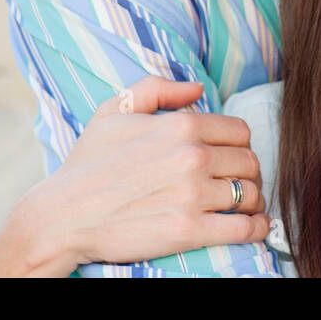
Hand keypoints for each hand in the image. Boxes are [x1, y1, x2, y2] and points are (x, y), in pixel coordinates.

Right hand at [0, 75, 269, 275]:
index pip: (239, 131)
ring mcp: (192, 196)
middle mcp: (192, 158)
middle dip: (248, 172)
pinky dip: (257, 228)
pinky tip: (254, 226)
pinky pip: (244, 228)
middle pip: (250, 162)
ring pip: (251, 194)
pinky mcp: (189, 231)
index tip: (231, 155)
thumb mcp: (114, 110)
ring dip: (253, 200)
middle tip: (239, 181)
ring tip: (245, 204)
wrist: (64, 215)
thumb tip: (196, 88)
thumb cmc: (88, 163)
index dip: (238, 143)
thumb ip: (157, 88)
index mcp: (179, 126)